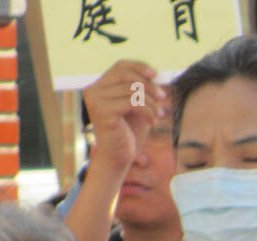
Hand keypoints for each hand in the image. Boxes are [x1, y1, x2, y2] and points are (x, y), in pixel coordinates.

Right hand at [81, 60, 167, 179]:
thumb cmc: (129, 132)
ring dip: (152, 103)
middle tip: (163, 97)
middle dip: (149, 85)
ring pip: (132, 90)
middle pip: (126, 76)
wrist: (119, 157)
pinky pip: (133, 103)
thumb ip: (141, 90)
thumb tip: (155, 73)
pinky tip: (154, 122)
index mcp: (98, 87)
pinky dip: (149, 111)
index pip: (120, 66)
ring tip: (160, 115)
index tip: (155, 74)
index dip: (139, 67)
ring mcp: (96, 100)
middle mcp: (93, 90)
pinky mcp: (104, 112)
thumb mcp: (137, 107)